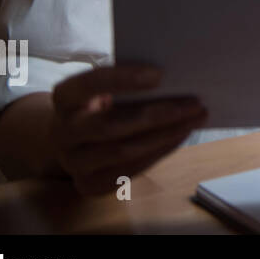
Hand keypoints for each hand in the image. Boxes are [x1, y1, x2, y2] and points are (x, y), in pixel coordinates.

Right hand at [48, 64, 207, 194]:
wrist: (72, 138)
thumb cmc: (99, 101)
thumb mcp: (104, 86)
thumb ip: (128, 80)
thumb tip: (176, 76)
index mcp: (64, 98)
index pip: (89, 85)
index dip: (123, 79)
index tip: (159, 74)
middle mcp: (63, 133)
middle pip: (110, 125)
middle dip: (157, 114)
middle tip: (195, 102)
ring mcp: (73, 163)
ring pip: (123, 151)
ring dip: (166, 134)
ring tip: (196, 118)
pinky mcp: (89, 184)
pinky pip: (129, 170)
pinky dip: (160, 151)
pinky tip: (181, 134)